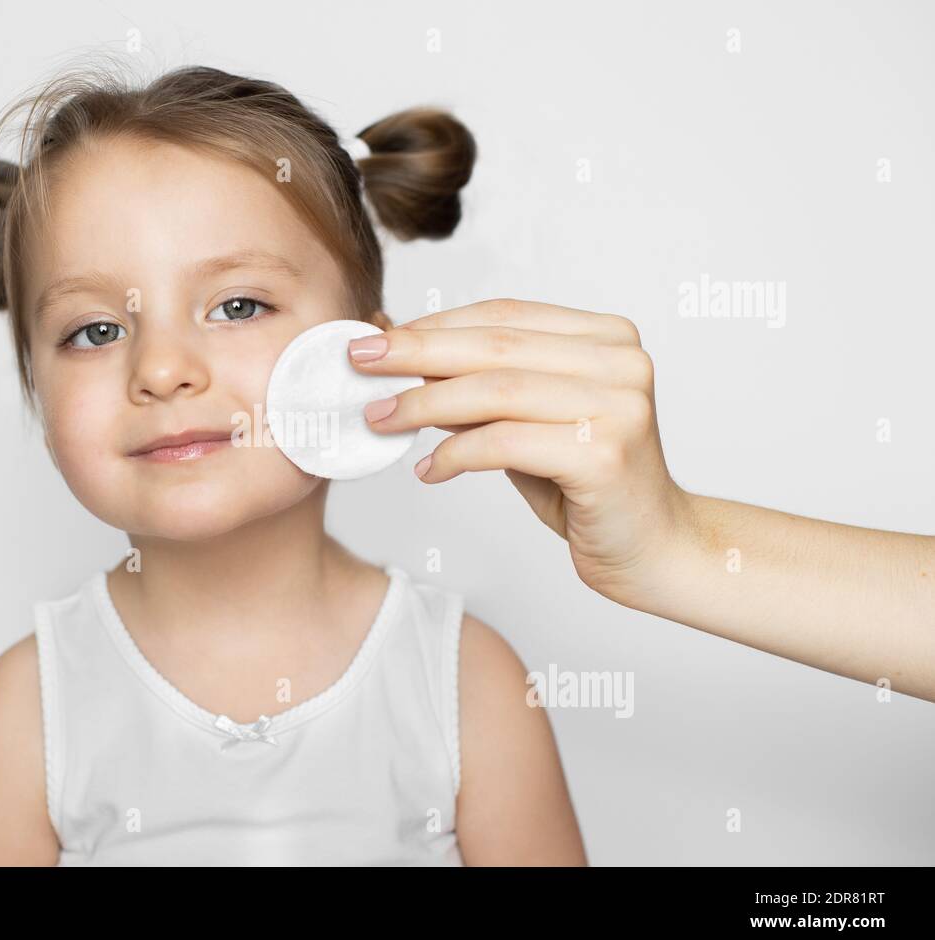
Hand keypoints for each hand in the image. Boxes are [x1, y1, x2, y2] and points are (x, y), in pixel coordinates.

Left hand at [350, 298, 689, 601]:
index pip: (503, 315)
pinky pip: (505, 443)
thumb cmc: (585, 485)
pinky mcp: (604, 454)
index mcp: (607, 336)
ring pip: (495, 391)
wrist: (654, 550)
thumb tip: (400, 351)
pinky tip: (426, 470)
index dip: (433, 324)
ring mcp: (619, 405)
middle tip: (358, 362)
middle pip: (494, 346)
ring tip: (378, 419)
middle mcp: (620, 361)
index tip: (375, 337)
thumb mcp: (527, 422)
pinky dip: (454, 454)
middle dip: (415, 352)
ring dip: (423, 404)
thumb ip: (480, 387)